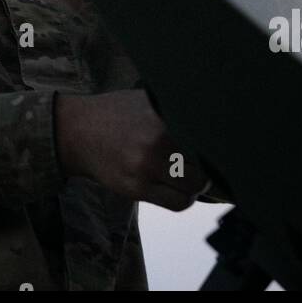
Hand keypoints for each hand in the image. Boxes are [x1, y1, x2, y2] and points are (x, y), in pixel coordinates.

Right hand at [54, 90, 208, 210]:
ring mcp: (146, 166)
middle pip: (205, 163)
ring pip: (194, 187)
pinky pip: (177, 203)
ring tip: (189, 177)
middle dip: (208, 166)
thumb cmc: (117, 114)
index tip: (224, 148)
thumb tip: (215, 123)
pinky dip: (183, 198)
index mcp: (164, 114)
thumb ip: (176, 111)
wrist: (78, 131)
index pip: (208, 136)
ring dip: (196, 185)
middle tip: (205, 165)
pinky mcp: (136, 188)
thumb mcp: (149, 99)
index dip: (219, 144)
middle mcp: (157, 139)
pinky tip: (177, 188)